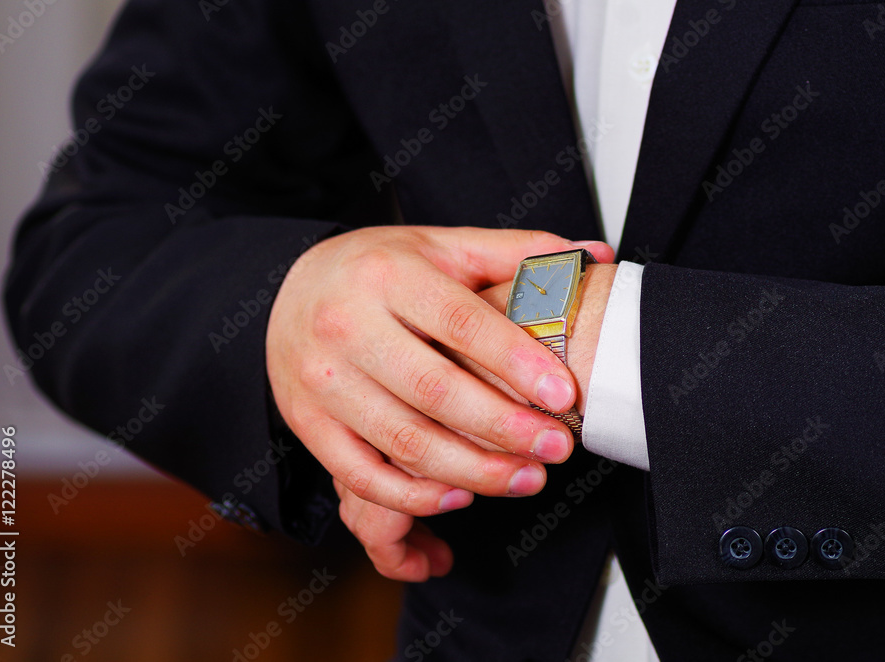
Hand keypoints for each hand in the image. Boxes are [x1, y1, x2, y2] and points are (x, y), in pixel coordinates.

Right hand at [266, 225, 612, 578]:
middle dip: (504, 427)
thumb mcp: (443, 247)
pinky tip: (459, 496)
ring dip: (473, 471)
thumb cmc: (380, 270)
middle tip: (558, 447)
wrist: (292, 291)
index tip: (563, 394)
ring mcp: (322, 379)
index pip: (461, 323)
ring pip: (403, 439)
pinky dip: (412, 494)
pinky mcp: (307, 422)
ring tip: (527, 479)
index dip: (516, 362)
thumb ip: (516, 253)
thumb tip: (592, 254)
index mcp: (388, 275)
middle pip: (435, 389)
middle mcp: (346, 325)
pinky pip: (361, 473)